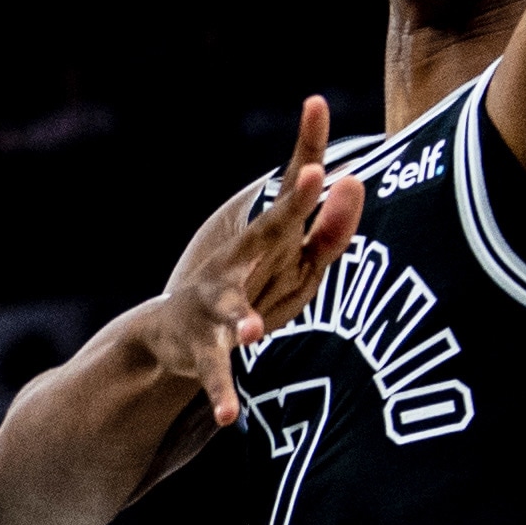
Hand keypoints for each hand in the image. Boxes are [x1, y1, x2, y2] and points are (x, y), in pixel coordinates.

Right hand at [149, 99, 367, 424]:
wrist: (168, 337)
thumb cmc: (245, 292)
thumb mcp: (290, 264)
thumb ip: (327, 229)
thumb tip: (357, 179)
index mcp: (264, 242)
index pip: (291, 192)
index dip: (307, 150)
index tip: (317, 105)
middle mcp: (237, 265)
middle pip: (269, 232)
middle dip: (293, 205)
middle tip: (317, 173)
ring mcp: (216, 307)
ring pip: (232, 312)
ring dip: (243, 319)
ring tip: (253, 331)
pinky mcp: (203, 350)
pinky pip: (217, 374)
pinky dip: (222, 394)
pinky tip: (230, 418)